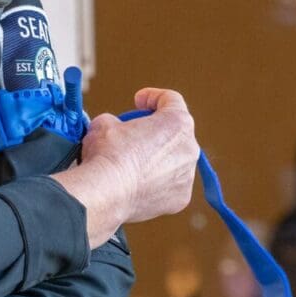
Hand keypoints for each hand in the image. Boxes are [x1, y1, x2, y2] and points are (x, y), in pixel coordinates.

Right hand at [63, 88, 198, 241]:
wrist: (106, 194)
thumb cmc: (108, 154)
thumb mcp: (106, 122)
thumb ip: (118, 122)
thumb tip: (116, 131)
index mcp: (177, 122)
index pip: (171, 100)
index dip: (152, 97)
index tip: (138, 102)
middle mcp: (189, 148)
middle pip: (175, 133)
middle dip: (156, 131)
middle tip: (134, 134)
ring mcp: (187, 176)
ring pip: (174, 162)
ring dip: (157, 159)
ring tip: (132, 164)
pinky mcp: (180, 199)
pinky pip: (169, 186)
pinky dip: (156, 183)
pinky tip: (136, 184)